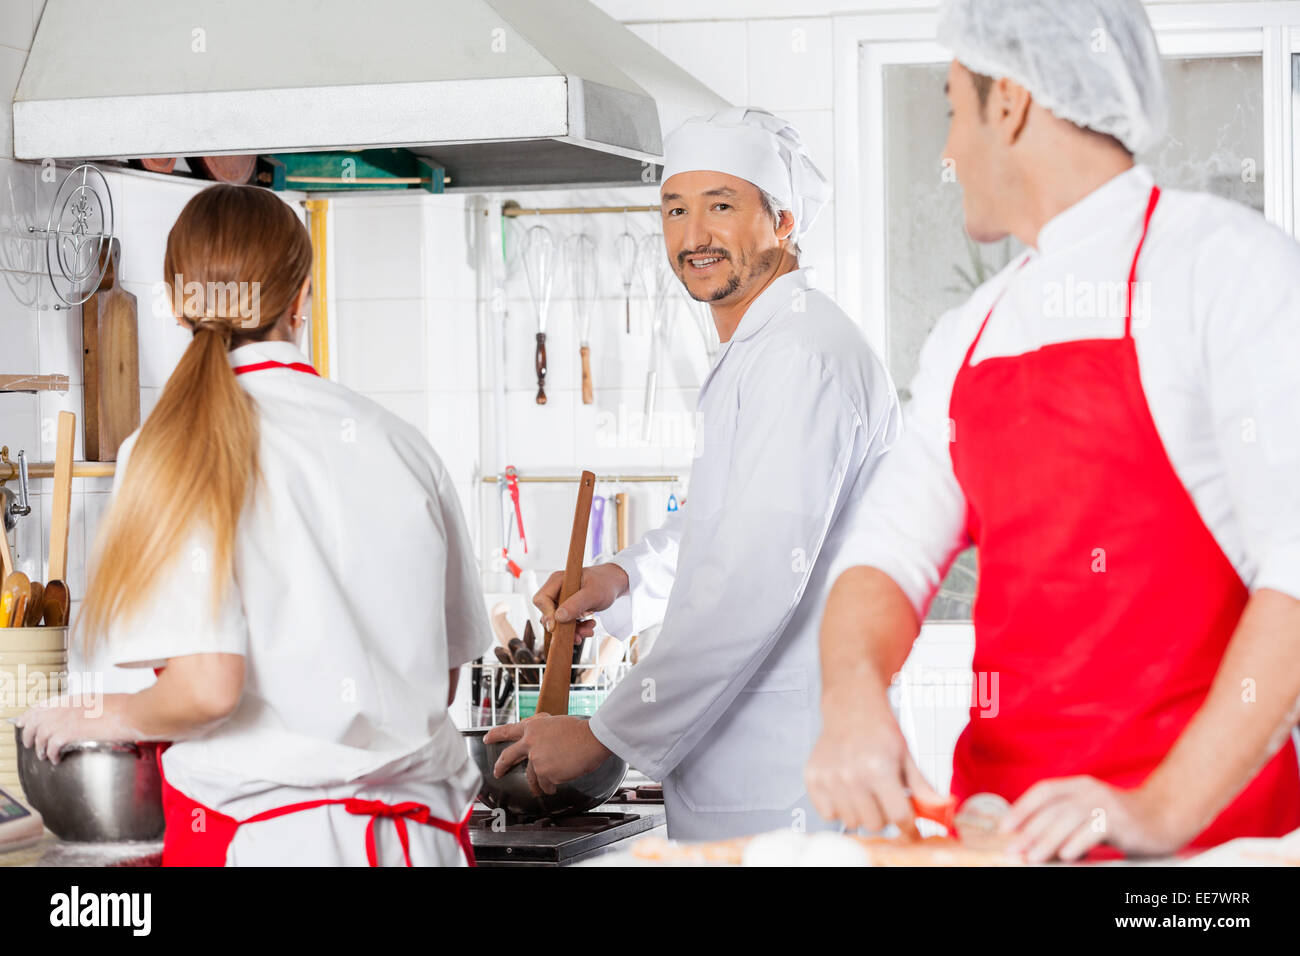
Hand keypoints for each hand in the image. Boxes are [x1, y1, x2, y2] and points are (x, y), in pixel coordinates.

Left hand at [14, 695, 131, 765]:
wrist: (136, 712)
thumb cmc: (129, 709)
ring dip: (39, 746)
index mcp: (78, 698)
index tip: (25, 721)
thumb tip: (86, 717)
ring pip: (42, 732)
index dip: (32, 714)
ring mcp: (71, 717)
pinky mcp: (74, 730)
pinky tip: (55, 758)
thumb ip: (91, 708)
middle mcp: (70, 706)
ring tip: (43, 754)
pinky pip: (52, 744)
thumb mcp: (106, 703)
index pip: (46, 704)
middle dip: (29, 732)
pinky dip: (51, 753)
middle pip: (38, 718)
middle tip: (29, 742)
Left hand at [484, 714, 612, 794]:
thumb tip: (533, 728)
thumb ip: (540, 726)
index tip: (486, 738)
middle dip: (501, 767)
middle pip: (508, 757)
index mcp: (532, 728)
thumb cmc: (579, 730)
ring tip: (544, 788)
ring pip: (531, 777)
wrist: (592, 739)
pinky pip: (546, 784)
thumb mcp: (555, 722)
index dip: (495, 735)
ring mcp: (536, 759)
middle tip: (498, 772)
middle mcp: (530, 744)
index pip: (508, 730)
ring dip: (538, 784)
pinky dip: (552, 786)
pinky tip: (558, 785)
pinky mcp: (545, 773)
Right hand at [533, 563, 628, 639]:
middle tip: (578, 634)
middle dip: (562, 627)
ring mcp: (561, 600)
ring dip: (572, 631)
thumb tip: (558, 618)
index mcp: (558, 581)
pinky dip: (577, 629)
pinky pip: (566, 623)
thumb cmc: (604, 583)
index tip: (556, 626)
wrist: (614, 584)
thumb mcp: (592, 594)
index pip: (541, 599)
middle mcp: (556, 590)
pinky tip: (588, 627)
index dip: (546, 614)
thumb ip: (575, 604)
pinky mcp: (567, 608)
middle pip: (548, 614)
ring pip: (558, 622)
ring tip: (588, 631)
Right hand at [804, 681, 938, 837]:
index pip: (899, 816)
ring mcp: (830, 779)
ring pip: (852, 823)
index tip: (911, 829)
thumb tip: (943, 809)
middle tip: (884, 798)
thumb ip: (923, 788)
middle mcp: (852, 775)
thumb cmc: (879, 730)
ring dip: (862, 813)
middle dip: (885, 816)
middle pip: (875, 824)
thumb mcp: (907, 757)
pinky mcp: (813, 779)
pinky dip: (838, 809)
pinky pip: (828, 815)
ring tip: (864, 791)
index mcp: (879, 768)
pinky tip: (846, 791)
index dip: (909, 827)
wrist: (851, 706)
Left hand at [1003, 776, 1184, 862]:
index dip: (1021, 807)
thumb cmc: (1124, 820)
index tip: (1004, 827)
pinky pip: (1093, 830)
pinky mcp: (1121, 820)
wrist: (1167, 816)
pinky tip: (1066, 856)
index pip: (1043, 791)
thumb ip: (1066, 821)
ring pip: (1068, 819)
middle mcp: (1090, 790)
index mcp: (1078, 785)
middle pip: (1052, 809)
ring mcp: (1106, 803)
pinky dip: (1077, 843)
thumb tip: (1032, 841)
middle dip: (1029, 830)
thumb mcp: (1090, 814)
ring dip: (1047, 840)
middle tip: (1014, 849)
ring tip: (1033, 857)